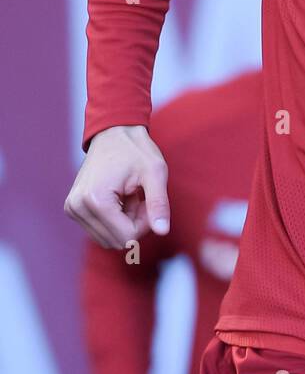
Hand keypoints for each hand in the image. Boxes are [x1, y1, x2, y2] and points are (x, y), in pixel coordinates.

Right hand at [64, 125, 169, 249]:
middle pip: (117, 241)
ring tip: (129, 195)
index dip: (145, 222)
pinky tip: (119, 197)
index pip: (127, 237)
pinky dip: (114, 219)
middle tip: (139, 196)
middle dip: (134, 223)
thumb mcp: (155, 173)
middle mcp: (78, 207)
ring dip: (124, 222)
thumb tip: (163, 232)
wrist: (113, 132)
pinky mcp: (73, 208)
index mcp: (95, 200)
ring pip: (108, 238)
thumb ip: (159, 204)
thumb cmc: (136, 150)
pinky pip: (100, 230)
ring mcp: (72, 208)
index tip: (147, 199)